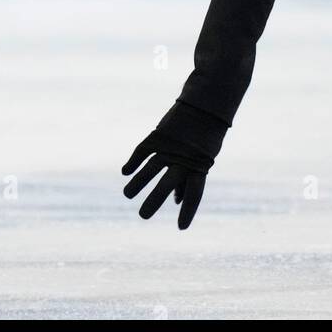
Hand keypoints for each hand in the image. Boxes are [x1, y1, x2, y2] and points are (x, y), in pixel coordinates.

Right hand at [122, 100, 226, 228]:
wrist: (206, 104)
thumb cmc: (206, 137)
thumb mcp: (204, 158)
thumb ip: (189, 178)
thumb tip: (176, 202)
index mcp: (200, 165)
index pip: (195, 193)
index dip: (188, 210)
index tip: (181, 228)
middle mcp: (184, 157)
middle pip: (167, 183)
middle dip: (154, 201)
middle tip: (142, 217)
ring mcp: (170, 145)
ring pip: (151, 167)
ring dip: (138, 182)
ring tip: (127, 195)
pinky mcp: (159, 135)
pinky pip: (143, 151)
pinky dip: (134, 161)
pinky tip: (125, 172)